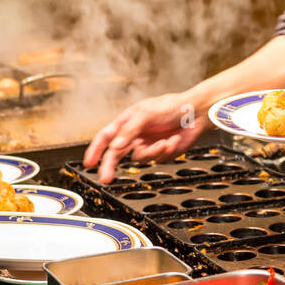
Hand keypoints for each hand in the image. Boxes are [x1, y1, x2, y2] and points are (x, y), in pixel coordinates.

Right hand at [84, 92, 205, 182]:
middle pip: (116, 155)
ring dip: (153, 151)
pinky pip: (158, 159)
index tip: (88, 163)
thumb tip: (114, 146)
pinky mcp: (161, 153)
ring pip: (140, 159)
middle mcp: (135, 135)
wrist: (196, 113)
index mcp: (127, 122)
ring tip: (166, 141)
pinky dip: (166, 150)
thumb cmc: (171, 106)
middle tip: (106, 178)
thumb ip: (129, 130)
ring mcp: (147, 145)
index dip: (95, 150)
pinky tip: (175, 139)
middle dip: (110, 166)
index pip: (106, 137)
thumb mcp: (146, 113)